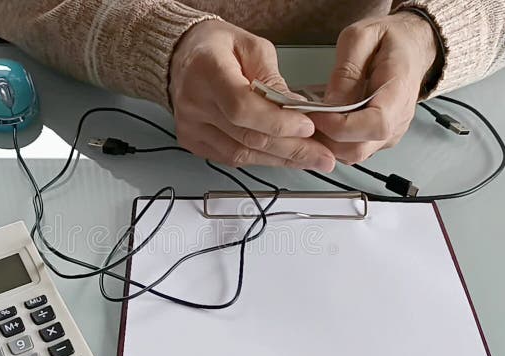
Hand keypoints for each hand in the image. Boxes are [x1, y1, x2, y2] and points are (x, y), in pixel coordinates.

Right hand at [169, 20, 335, 170]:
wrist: (182, 57)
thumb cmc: (216, 48)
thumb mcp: (252, 47)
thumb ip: (273, 79)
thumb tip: (297, 110)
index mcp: (207, 71)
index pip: (242, 107)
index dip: (277, 123)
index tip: (307, 127)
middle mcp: (194, 102)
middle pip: (247, 136)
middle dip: (291, 148)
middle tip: (322, 155)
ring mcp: (191, 126)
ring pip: (241, 153)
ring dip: (281, 159)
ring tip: (311, 159)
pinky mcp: (193, 141)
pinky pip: (232, 158)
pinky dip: (262, 159)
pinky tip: (284, 158)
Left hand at [309, 12, 439, 163]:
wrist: (411, 46)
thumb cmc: (390, 40)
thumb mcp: (361, 38)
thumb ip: (346, 71)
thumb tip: (331, 102)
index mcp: (398, 91)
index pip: (375, 125)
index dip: (341, 127)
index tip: (317, 115)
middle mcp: (398, 119)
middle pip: (360, 149)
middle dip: (326, 139)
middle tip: (306, 118)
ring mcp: (390, 132)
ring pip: (354, 155)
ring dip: (327, 143)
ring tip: (313, 119)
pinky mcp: (379, 138)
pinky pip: (353, 150)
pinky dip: (334, 142)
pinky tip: (325, 122)